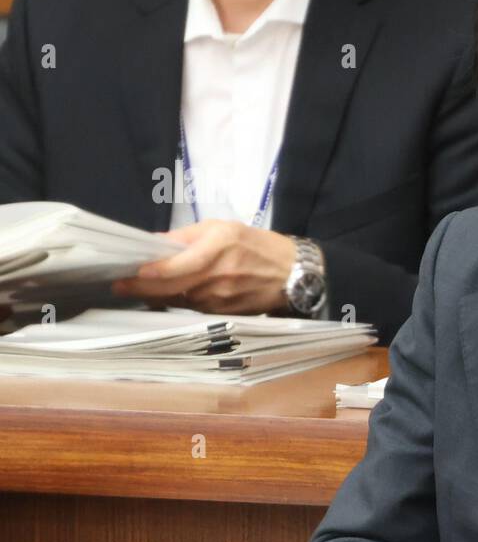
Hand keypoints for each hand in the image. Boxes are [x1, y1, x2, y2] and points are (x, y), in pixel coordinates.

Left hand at [111, 220, 297, 313]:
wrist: (294, 274)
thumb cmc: (257, 245)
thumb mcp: (224, 228)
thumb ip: (187, 236)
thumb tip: (155, 243)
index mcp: (218, 249)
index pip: (177, 267)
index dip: (151, 273)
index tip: (130, 274)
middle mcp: (218, 277)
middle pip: (171, 288)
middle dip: (142, 289)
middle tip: (120, 286)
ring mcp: (221, 299)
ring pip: (179, 300)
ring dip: (160, 295)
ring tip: (144, 289)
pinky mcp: (225, 313)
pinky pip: (194, 308)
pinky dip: (180, 301)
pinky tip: (173, 295)